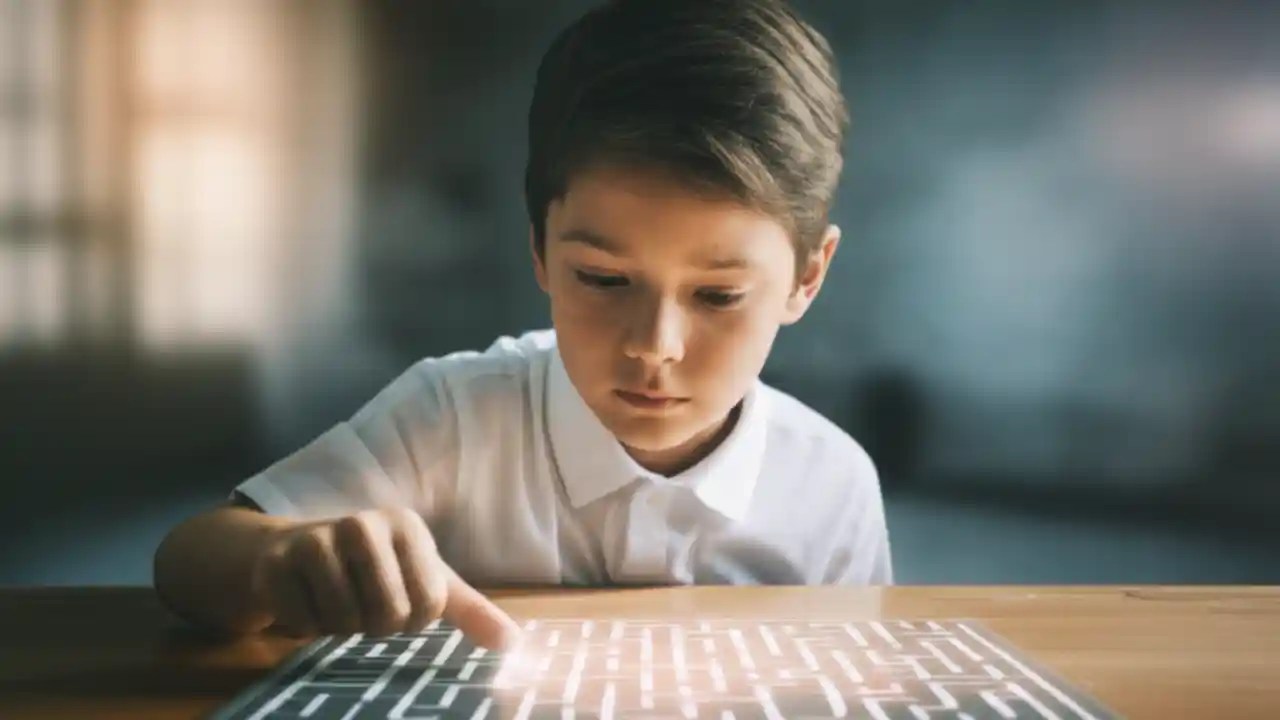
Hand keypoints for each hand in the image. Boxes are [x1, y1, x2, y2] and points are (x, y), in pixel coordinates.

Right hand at [251, 507, 519, 647]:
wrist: (296, 550)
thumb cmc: (374, 568)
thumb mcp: (426, 581)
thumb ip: (471, 611)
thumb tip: (512, 643)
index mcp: (406, 526)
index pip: (427, 605)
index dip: (413, 619)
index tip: (399, 600)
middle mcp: (362, 523)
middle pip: (387, 616)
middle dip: (377, 626)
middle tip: (365, 604)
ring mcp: (316, 539)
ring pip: (344, 623)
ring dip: (341, 628)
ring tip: (337, 600)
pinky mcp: (278, 562)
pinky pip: (304, 624)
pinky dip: (307, 626)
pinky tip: (307, 600)